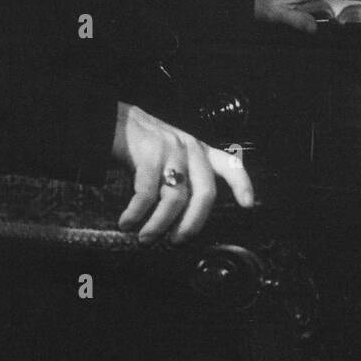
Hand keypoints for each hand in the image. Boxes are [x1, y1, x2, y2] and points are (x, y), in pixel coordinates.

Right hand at [111, 102, 254, 244]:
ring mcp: (170, 148)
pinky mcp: (149, 152)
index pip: (229, 164)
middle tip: (177, 241)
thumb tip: (179, 223)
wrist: (112, 120)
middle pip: (205, 192)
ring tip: (145, 238)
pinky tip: (127, 222)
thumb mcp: (170, 156)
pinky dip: (136, 213)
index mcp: (198, 150)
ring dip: (159, 225)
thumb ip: (181, 179)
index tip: (248, 205)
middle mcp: (189, 147)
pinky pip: (148, 193)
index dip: (242, 184)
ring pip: (175, 197)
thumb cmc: (141, 145)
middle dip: (193, 223)